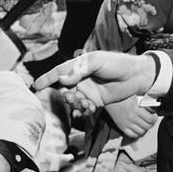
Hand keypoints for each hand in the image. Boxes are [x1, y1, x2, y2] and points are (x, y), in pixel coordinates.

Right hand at [32, 51, 156, 117]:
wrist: (136, 76)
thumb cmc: (117, 64)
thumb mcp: (97, 61)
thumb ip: (79, 69)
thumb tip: (62, 78)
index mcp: (79, 66)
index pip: (59, 72)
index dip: (47, 78)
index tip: (36, 85)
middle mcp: (81, 79)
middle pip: (65, 90)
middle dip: (66, 96)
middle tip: (74, 97)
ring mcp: (88, 91)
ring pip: (73, 101)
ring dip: (76, 104)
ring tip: (86, 103)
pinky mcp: (96, 101)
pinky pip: (84, 108)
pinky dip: (85, 110)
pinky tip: (92, 108)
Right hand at [105, 96, 158, 138]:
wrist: (109, 98)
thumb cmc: (123, 95)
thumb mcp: (136, 96)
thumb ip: (145, 102)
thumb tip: (153, 109)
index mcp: (136, 109)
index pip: (150, 119)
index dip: (154, 118)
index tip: (154, 116)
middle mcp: (132, 117)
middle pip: (147, 126)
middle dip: (151, 123)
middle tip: (151, 120)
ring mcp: (126, 123)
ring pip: (141, 132)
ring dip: (145, 129)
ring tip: (145, 125)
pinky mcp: (121, 126)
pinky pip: (131, 134)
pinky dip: (136, 133)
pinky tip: (138, 129)